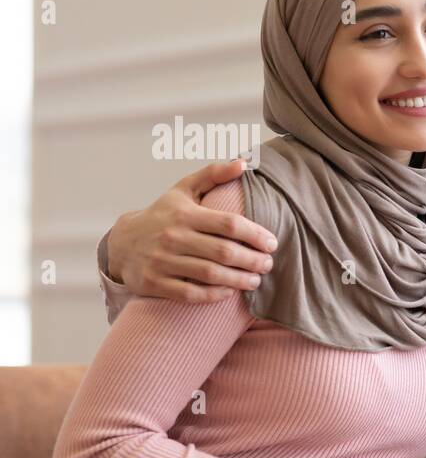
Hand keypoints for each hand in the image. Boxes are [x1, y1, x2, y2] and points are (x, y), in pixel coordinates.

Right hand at [106, 159, 277, 301]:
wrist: (121, 243)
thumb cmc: (162, 215)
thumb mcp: (183, 190)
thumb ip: (213, 175)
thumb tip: (243, 162)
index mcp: (184, 214)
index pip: (229, 223)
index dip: (255, 235)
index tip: (272, 244)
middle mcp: (173, 237)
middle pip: (223, 251)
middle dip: (252, 260)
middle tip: (268, 265)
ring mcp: (162, 261)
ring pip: (210, 274)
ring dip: (239, 280)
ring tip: (255, 280)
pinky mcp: (153, 283)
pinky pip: (190, 293)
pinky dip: (213, 295)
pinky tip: (229, 292)